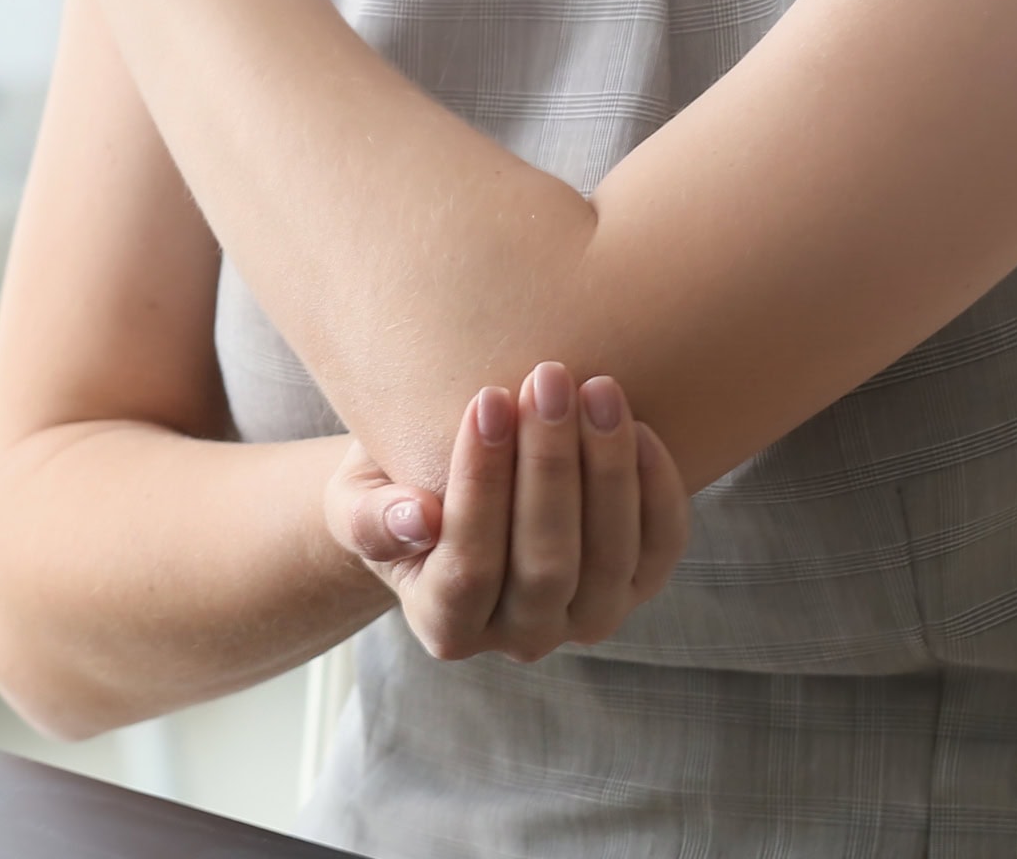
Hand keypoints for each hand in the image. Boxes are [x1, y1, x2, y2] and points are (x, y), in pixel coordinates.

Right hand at [321, 361, 688, 663]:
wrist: (446, 497)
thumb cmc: (391, 491)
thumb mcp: (355, 502)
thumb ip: (370, 518)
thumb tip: (418, 519)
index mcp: (446, 627)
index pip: (468, 566)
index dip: (481, 484)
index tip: (486, 398)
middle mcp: (521, 638)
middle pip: (546, 562)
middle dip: (550, 465)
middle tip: (547, 378)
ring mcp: (584, 619)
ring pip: (610, 555)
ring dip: (607, 466)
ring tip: (596, 388)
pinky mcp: (635, 588)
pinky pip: (660, 548)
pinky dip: (656, 489)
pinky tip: (638, 425)